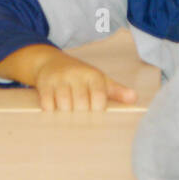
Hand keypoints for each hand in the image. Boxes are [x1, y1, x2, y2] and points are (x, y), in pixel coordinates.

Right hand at [0, 45, 137, 111]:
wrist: (52, 62)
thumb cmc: (81, 76)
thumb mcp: (100, 80)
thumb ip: (116, 91)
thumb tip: (134, 98)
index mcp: (92, 75)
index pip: (99, 96)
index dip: (98, 109)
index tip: (96, 113)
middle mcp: (75, 75)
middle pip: (81, 103)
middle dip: (81, 114)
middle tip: (81, 117)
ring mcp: (59, 79)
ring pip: (64, 105)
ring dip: (66, 114)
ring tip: (69, 114)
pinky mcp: (44, 85)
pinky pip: (48, 105)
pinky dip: (52, 111)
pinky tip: (56, 110)